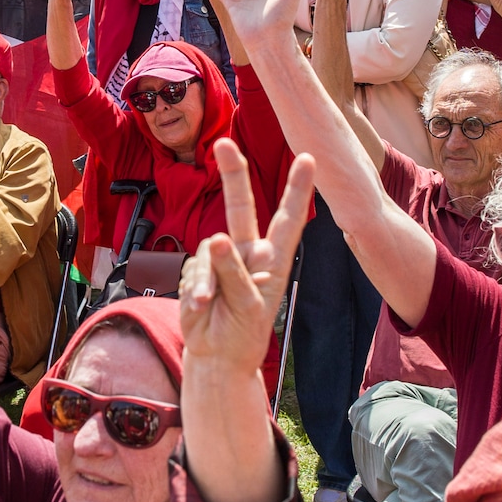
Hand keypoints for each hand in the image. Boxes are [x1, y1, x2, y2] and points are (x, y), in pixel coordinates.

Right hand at [179, 141, 313, 376]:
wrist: (217, 356)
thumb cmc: (244, 332)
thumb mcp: (249, 306)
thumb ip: (234, 273)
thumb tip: (217, 240)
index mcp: (272, 259)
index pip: (288, 219)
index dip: (297, 189)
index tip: (308, 158)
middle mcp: (248, 252)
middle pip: (240, 206)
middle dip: (232, 173)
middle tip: (224, 145)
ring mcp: (220, 260)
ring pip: (211, 251)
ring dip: (209, 277)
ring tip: (210, 303)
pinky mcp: (197, 270)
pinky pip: (193, 271)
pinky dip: (196, 290)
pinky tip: (201, 306)